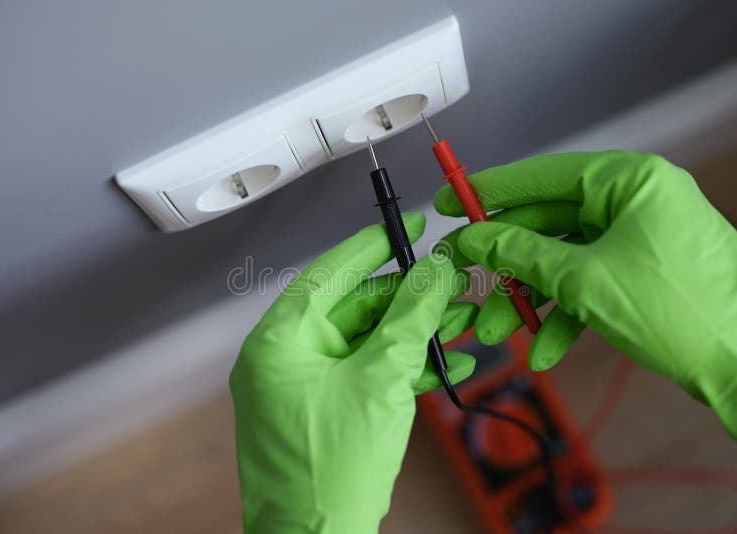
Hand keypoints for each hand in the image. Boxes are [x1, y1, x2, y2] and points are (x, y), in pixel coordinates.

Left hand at [230, 211, 477, 532]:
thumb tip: (434, 271)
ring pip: (364, 343)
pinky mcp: (325, 412)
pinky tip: (446, 364)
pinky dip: (402, 368)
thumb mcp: (382, 380)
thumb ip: (411, 319)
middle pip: (351, 309)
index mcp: (278, 342)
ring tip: (459, 320)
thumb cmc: (331, 470)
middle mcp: (283, 360)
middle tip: (447, 282)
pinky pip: (364, 374)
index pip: (326, 275)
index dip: (369, 248)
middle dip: (406, 299)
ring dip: (412, 335)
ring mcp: (303, 388)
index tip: (402, 227)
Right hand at [434, 151, 736, 473]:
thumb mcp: (586, 281)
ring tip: (500, 330)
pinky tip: (546, 349)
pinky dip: (566, 314)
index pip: (542, 175)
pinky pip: (590, 284)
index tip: (450, 202)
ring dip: (531, 297)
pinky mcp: (645, 272)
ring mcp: (641, 238)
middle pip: (549, 223)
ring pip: (566, 260)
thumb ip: (522, 255)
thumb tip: (474, 238)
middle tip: (466, 280)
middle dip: (507, 264)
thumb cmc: (685, 311)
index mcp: (628, 180)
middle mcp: (635, 201)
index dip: (489, 191)